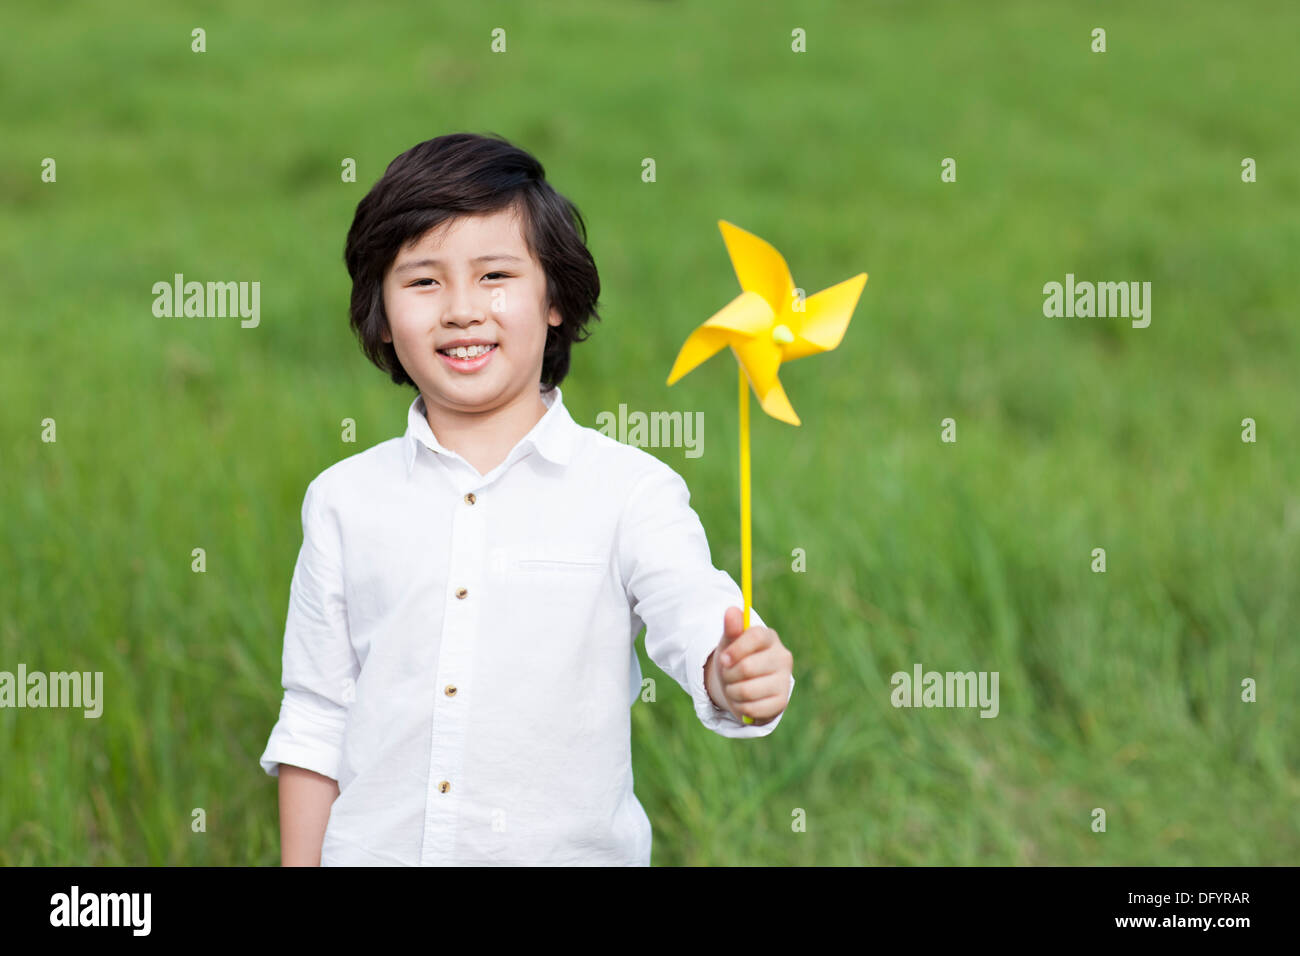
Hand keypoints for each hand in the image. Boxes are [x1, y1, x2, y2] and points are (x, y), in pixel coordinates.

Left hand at [705, 606, 792, 725]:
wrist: (741, 687)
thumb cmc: (735, 659)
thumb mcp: (729, 642)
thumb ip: (731, 628)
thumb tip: (732, 610)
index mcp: (769, 637)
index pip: (756, 636)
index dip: (736, 649)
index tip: (723, 659)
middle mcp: (782, 657)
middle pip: (747, 667)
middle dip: (729, 674)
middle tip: (729, 674)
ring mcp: (784, 680)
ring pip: (747, 690)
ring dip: (732, 692)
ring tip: (735, 687)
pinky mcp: (781, 702)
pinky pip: (753, 709)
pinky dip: (740, 708)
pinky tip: (744, 701)